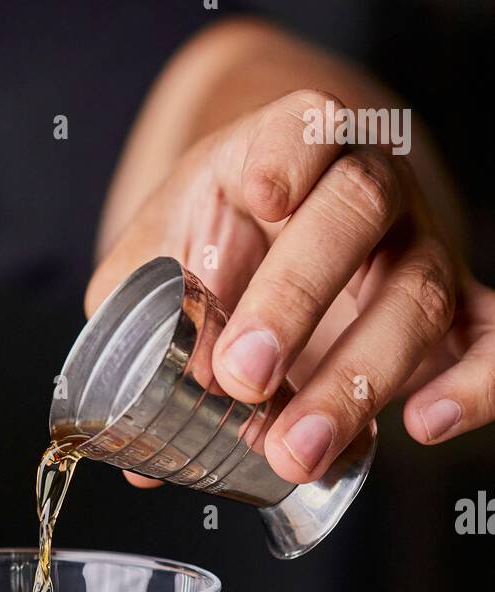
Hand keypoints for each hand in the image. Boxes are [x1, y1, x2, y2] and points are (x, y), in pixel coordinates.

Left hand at [86, 88, 494, 486]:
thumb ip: (145, 330)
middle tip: (242, 378)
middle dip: (296, 300)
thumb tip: (136, 461)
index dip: (290, 156)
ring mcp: (417, 250)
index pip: (305, 127)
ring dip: (354, 380)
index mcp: (291, 147)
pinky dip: (473, 384)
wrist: (282, 231)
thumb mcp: (161, 259)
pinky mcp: (451, 314)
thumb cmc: (218, 240)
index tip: (262, 197)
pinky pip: (486, 342)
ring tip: (294, 451)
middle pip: (356, 216)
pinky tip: (425, 422)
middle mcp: (368, 187)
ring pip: (415, 295)